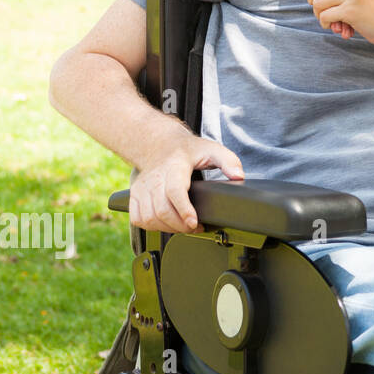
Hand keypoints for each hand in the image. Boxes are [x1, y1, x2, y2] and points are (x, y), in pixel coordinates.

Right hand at [128, 136, 245, 233]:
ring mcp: (142, 188)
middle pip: (162, 210)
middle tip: (195, 227)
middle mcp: (155, 178)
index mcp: (174, 167)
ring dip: (168, 228)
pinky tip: (166, 224)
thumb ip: (228, 161)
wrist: (160, 145)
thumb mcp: (212, 149)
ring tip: (184, 227)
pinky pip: (138, 219)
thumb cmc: (187, 150)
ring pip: (149, 218)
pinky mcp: (134, 196)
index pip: (175, 191)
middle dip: (180, 225)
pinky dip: (152, 227)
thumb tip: (238, 176)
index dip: (184, 210)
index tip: (194, 223)